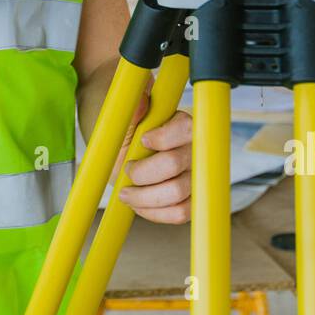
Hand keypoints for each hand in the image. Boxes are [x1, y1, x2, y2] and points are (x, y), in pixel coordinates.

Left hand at [118, 103, 192, 224]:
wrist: (119, 152)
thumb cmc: (123, 132)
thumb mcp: (121, 118)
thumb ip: (131, 110)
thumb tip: (139, 102)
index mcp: (182, 124)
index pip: (184, 129)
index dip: (163, 137)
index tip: (142, 140)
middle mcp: (195, 150)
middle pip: (175, 163)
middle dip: (143, 172)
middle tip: (127, 170)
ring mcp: (195, 176)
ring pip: (177, 192)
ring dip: (144, 196)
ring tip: (125, 193)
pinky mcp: (191, 200)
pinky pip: (180, 213)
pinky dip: (155, 213)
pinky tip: (138, 206)